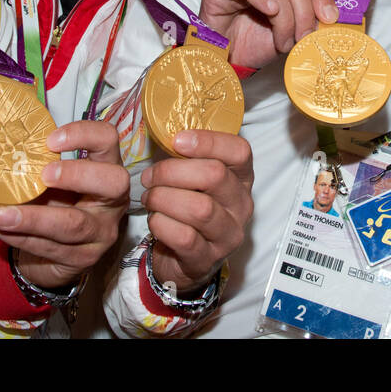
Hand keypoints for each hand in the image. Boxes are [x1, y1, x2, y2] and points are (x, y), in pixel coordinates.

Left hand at [0, 119, 130, 290]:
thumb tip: (4, 152)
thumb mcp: (51, 183)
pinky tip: (4, 230)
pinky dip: (23, 238)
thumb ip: (39, 167)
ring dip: (34, 218)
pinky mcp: (85, 258)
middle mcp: (113, 199)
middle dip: (77, 175)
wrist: (52, 255)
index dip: (84, 134)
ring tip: (3, 215)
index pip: (108, 140)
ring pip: (75, 224)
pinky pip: (53, 248)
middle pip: (114, 181)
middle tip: (43, 175)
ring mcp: (103, 231)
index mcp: (107, 168)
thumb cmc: (53, 205)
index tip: (50, 141)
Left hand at [141, 130, 253, 294]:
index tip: (177, 141)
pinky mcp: (208, 258)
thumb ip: (187, 157)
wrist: (182, 259)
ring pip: (199, 208)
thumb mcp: (194, 180)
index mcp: (241, 178)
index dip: (209, 141)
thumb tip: (165, 132)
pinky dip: (161, 224)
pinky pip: (184, 237)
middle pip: (214, 176)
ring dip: (163, 198)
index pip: (240, 151)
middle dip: (172, 172)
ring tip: (148, 198)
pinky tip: (154, 220)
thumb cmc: (187, 208)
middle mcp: (241, 205)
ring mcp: (228, 234)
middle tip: (150, 176)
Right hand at [199, 0, 336, 68]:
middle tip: (302, 39)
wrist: (225, 60)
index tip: (329, 19)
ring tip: (282, 43)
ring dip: (284, 22)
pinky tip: (269, 12)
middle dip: (305, 14)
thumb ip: (310, 19)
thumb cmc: (257, 45)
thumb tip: (333, 17)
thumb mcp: (293, 32)